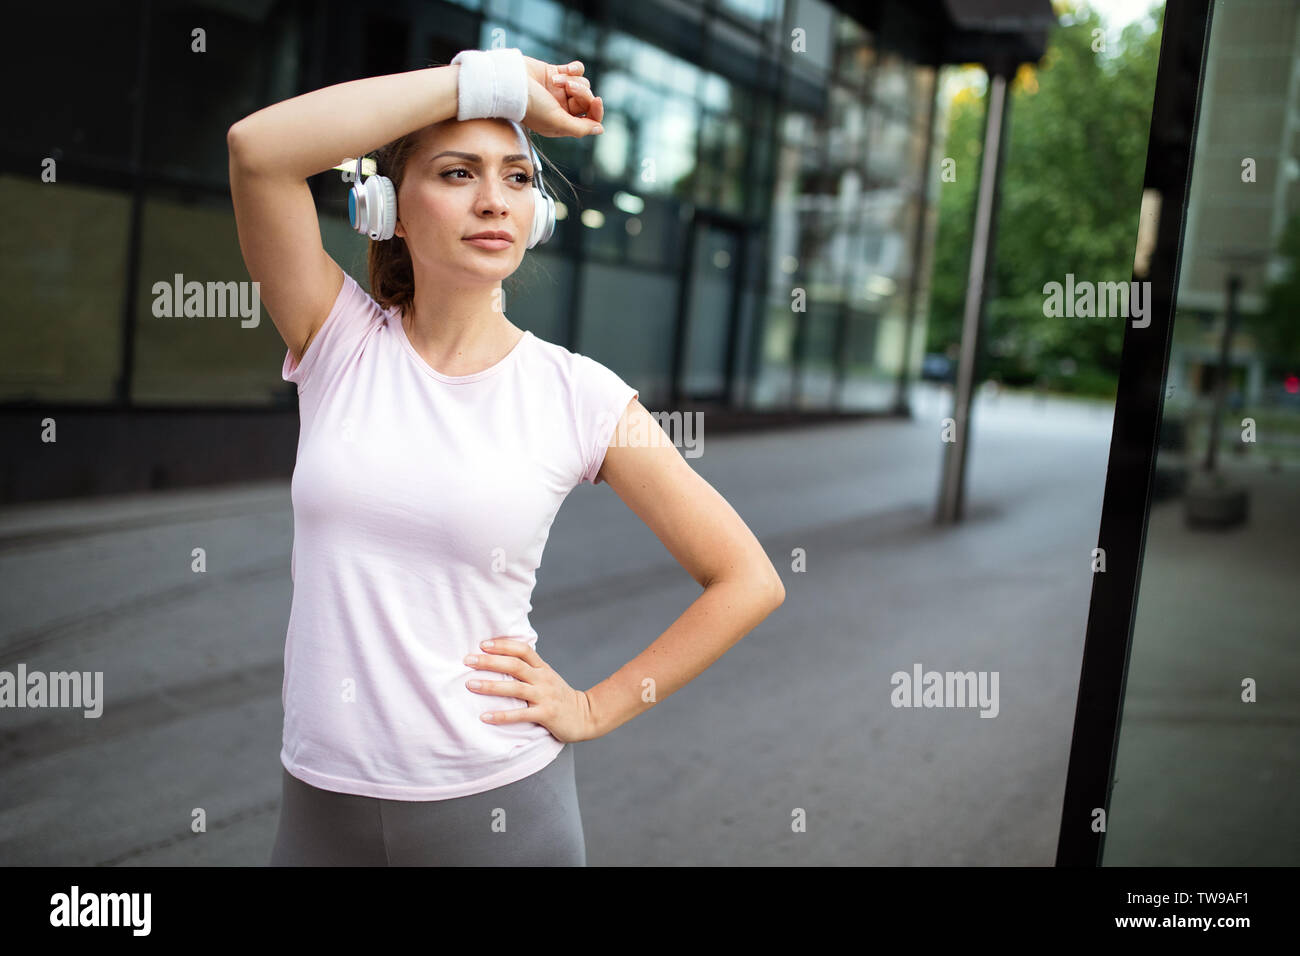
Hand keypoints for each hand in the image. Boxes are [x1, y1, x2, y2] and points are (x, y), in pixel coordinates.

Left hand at [464, 638, 598, 741]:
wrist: (586, 716)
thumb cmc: (559, 696)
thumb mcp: (546, 677)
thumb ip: (529, 668)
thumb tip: (500, 658)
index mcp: (542, 668)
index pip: (522, 650)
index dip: (503, 645)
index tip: (482, 644)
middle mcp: (543, 679)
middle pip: (515, 665)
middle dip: (489, 661)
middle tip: (467, 660)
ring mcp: (545, 696)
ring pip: (515, 688)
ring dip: (491, 686)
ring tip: (470, 684)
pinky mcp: (546, 715)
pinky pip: (521, 715)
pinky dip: (502, 715)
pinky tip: (484, 716)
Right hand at [520, 56, 603, 138]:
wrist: (510, 82)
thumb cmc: (530, 105)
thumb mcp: (557, 122)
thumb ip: (580, 128)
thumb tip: (600, 129)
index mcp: (562, 124)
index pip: (589, 120)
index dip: (596, 111)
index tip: (596, 101)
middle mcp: (562, 108)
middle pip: (587, 100)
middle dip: (581, 93)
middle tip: (568, 89)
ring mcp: (559, 91)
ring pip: (582, 84)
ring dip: (572, 80)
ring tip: (556, 81)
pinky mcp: (556, 73)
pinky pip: (576, 70)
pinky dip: (574, 68)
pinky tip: (566, 69)